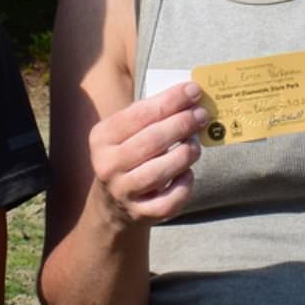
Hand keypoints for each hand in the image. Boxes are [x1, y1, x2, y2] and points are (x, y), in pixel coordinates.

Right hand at [86, 82, 208, 225]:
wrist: (113, 203)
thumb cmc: (129, 155)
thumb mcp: (128, 132)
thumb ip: (154, 114)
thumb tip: (191, 96)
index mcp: (102, 137)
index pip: (139, 114)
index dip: (170, 101)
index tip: (194, 91)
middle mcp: (107, 164)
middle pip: (152, 141)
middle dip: (182, 124)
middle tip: (202, 115)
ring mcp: (122, 191)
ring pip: (160, 172)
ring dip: (185, 154)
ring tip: (196, 145)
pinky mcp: (139, 213)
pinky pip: (168, 201)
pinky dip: (183, 186)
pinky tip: (187, 174)